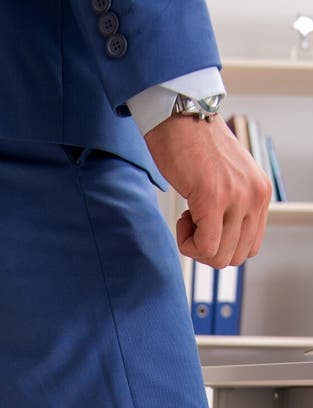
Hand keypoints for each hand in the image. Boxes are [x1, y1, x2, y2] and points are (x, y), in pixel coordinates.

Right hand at [144, 113, 272, 266]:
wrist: (180, 117)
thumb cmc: (193, 145)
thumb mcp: (226, 179)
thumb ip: (232, 205)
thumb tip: (220, 237)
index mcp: (260, 192)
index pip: (249, 246)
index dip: (222, 246)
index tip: (205, 226)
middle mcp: (254, 196)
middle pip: (234, 256)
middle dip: (208, 250)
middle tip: (193, 225)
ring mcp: (236, 198)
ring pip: (219, 256)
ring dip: (196, 247)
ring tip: (187, 218)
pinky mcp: (213, 199)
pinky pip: (203, 246)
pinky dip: (187, 242)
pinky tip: (182, 217)